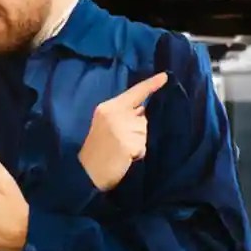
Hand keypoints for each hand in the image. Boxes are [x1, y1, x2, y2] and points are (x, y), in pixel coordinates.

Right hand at [79, 72, 169, 190]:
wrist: (85, 174)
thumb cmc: (95, 151)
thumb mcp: (104, 125)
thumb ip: (121, 115)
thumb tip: (141, 111)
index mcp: (108, 107)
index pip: (134, 93)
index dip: (151, 84)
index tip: (165, 76)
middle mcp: (116, 114)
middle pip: (142, 116)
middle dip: (138, 129)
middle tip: (120, 143)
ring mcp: (122, 128)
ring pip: (144, 132)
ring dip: (138, 142)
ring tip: (122, 151)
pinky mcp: (128, 144)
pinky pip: (143, 147)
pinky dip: (138, 154)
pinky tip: (125, 158)